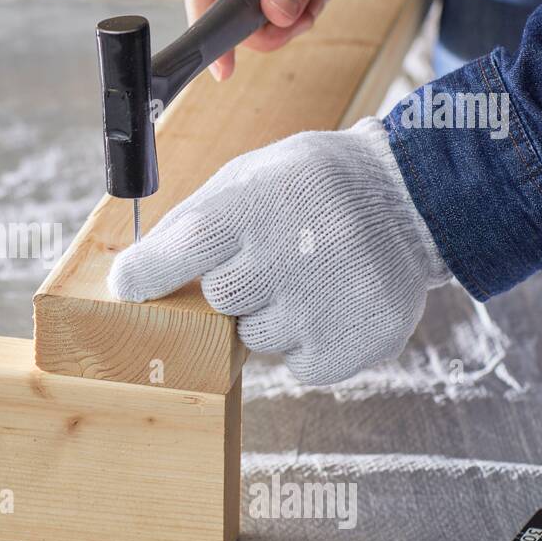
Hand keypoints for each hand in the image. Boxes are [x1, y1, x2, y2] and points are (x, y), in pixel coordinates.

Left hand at [107, 120, 450, 384]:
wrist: (414, 200)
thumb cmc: (313, 188)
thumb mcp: (253, 176)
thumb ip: (195, 221)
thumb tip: (135, 273)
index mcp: (260, 203)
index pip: (186, 246)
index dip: (148, 272)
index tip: (127, 287)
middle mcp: (291, 256)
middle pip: (221, 299)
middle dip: (235, 285)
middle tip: (273, 256)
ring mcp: (323, 307)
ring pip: (257, 337)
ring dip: (274, 314)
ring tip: (312, 274)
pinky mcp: (350, 346)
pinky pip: (297, 364)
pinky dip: (308, 342)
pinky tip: (334, 302)